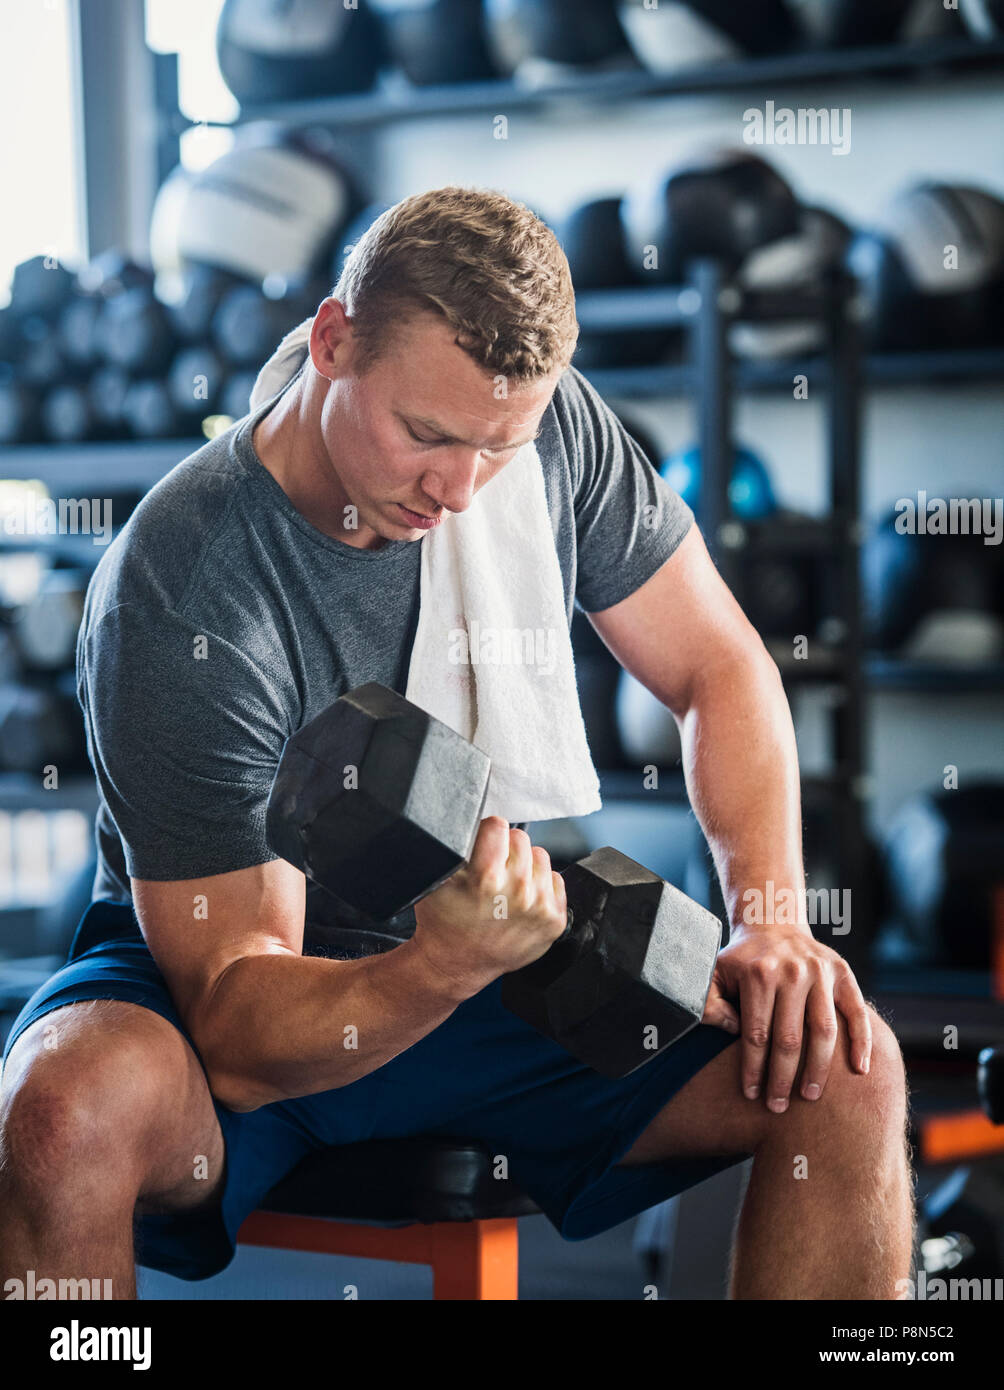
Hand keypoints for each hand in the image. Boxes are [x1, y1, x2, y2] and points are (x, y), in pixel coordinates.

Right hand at [412, 818, 566, 998]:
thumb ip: (453, 848)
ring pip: (540, 856)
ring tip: (506, 885)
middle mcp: (517, 890)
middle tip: (492, 870)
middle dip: (505, 849)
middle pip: (520, 837)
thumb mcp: (436, 880)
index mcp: (486, 877)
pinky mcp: (554, 920)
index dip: (486, 833)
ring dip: (525, 865)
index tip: (481, 845)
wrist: (456, 964)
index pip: (497, 825)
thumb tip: (467, 821)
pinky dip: (540, 885)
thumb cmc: (444, 922)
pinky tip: (521, 900)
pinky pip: (556, 879)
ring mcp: (539, 906)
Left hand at [701, 924, 871, 1110]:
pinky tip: (859, 1070)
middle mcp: (793, 972)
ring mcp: (821, 972)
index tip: (751, 1094)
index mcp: (759, 974)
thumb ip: (709, 1001)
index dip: (753, 1068)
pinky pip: (857, 1011)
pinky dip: (862, 1042)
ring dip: (818, 1069)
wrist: (773, 921)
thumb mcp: (714, 972)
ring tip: (810, 1096)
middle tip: (779, 1107)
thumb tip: (725, 1032)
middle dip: (783, 1078)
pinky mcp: (843, 973)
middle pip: (790, 1038)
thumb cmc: (741, 959)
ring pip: (824, 1031)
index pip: (756, 1033)